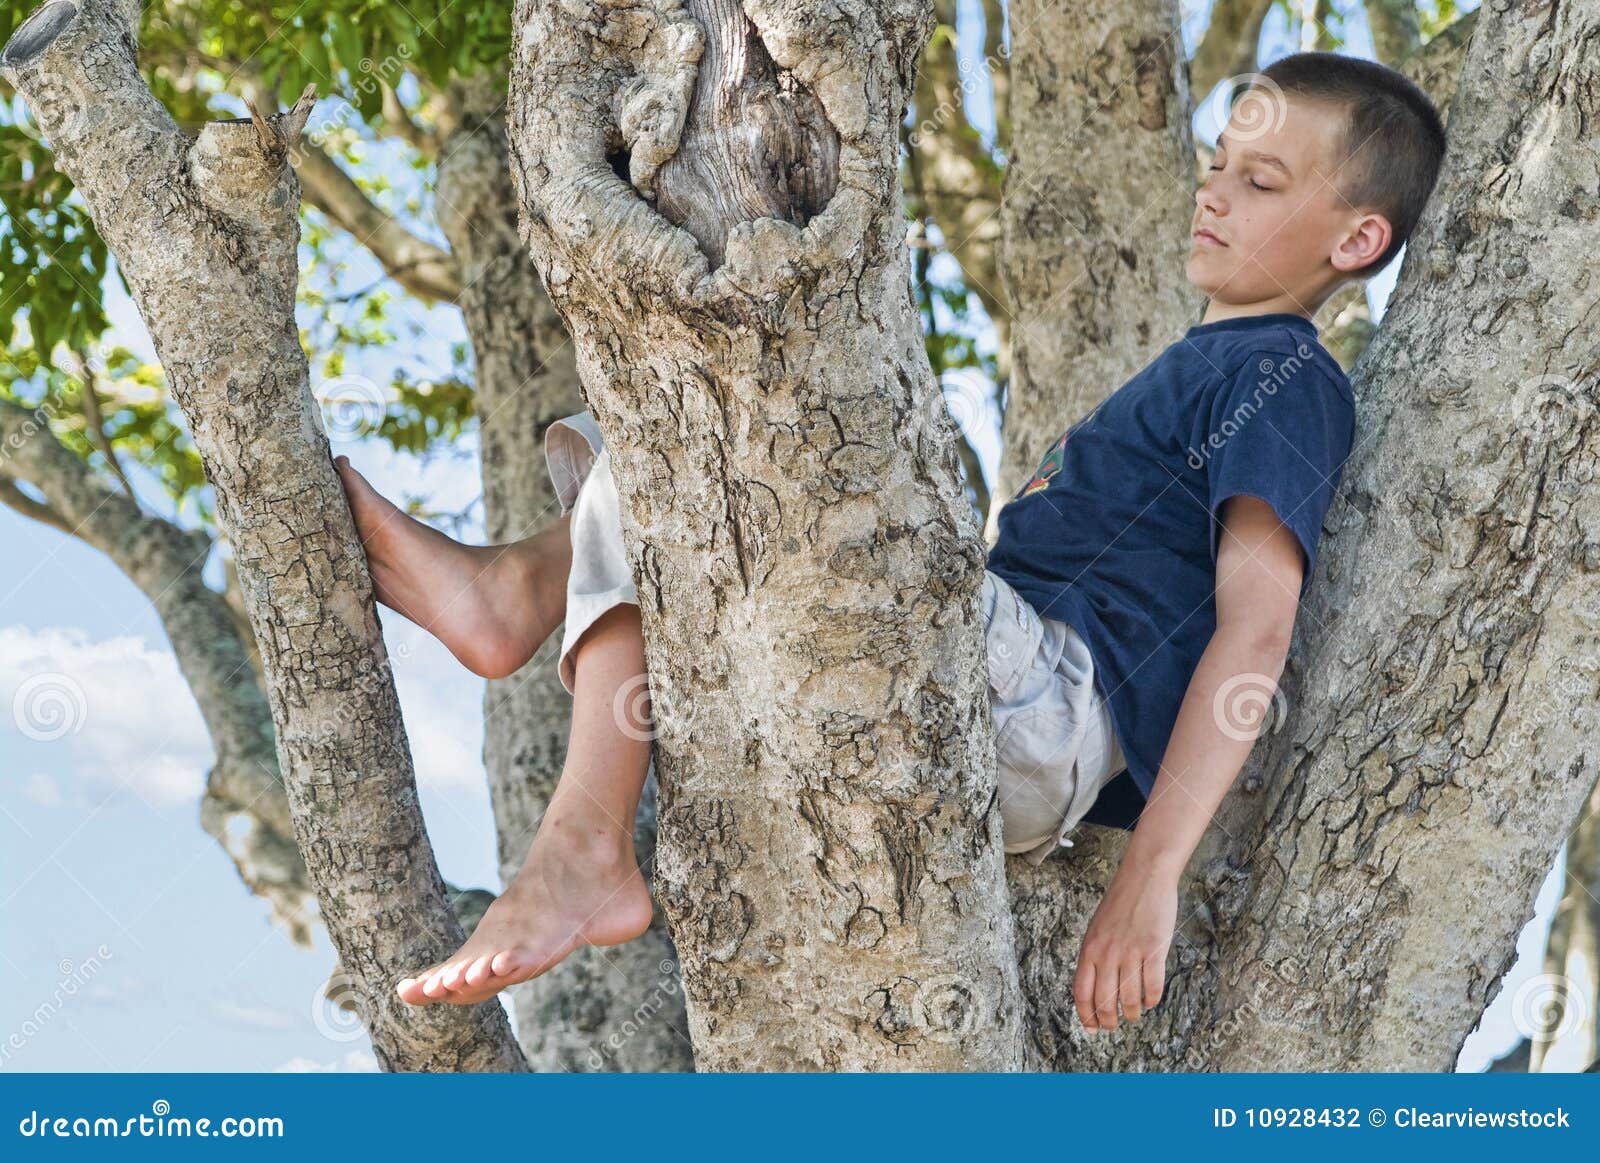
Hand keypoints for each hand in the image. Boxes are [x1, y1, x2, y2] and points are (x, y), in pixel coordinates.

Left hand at [1072, 858, 1178, 1031]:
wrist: (1143, 877)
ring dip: (1132, 1012)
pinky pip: (1152, 986)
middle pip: (1104, 1002)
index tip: (1092, 1028)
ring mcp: (1130, 952)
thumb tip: (1093, 988)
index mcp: (1089, 949)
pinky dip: (1152, 1000)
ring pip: (1129, 999)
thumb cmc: (1120, 904)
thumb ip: (1094, 957)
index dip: (1086, 1015)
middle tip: (1114, 1025)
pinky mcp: (1154, 949)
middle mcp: (1107, 954)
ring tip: (1134, 1013)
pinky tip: (1151, 1000)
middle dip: (1108, 1021)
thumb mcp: (1096, 930)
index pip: (1081, 992)